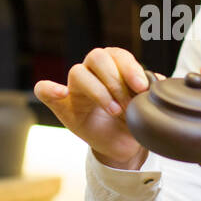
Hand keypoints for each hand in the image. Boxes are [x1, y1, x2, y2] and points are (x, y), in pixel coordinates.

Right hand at [33, 47, 158, 168]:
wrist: (121, 146)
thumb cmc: (132, 121)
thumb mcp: (146, 107)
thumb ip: (151, 91)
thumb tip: (158, 80)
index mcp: (114, 66)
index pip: (117, 55)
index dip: (129, 67)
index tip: (141, 87)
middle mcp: (92, 72)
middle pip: (97, 57)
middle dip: (116, 80)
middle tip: (129, 104)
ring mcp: (74, 87)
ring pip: (78, 72)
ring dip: (99, 91)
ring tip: (114, 111)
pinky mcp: (61, 106)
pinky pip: (43, 90)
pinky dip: (49, 88)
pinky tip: (61, 93)